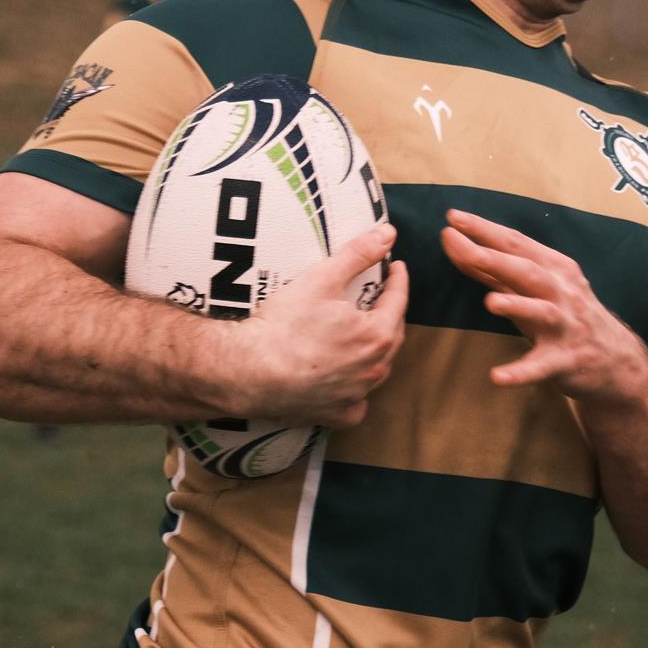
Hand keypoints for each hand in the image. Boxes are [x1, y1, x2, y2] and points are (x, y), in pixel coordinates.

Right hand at [222, 224, 407, 428]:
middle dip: (390, 313)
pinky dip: (356, 391)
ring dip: (376, 350)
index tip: (396, 268)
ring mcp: (357, 395)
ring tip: (365, 333)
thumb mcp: (322, 278)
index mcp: (377, 335)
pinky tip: (347, 381)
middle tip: (381, 297)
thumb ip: (358, 254)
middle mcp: (374, 369)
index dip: (398, 280)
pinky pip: (356, 403)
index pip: (398, 300)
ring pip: (377, 369)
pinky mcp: (337, 415)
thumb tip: (388, 233)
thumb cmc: (285, 325)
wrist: (249, 371)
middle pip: (392, 335)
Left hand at [440, 209, 647, 404]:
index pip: (516, 243)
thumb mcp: (534, 288)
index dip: (484, 229)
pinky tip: (498, 378)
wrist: (615, 358)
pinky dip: (521, 372)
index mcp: (553, 268)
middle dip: (492, 257)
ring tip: (489, 303)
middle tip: (459, 244)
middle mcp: (561, 291)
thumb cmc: (565, 315)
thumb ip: (494, 270)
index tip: (453, 216)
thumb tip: (455, 245)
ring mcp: (566, 325)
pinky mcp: (565, 359)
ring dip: (516, 306)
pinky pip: (542, 365)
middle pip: (526, 270)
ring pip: (541, 312)